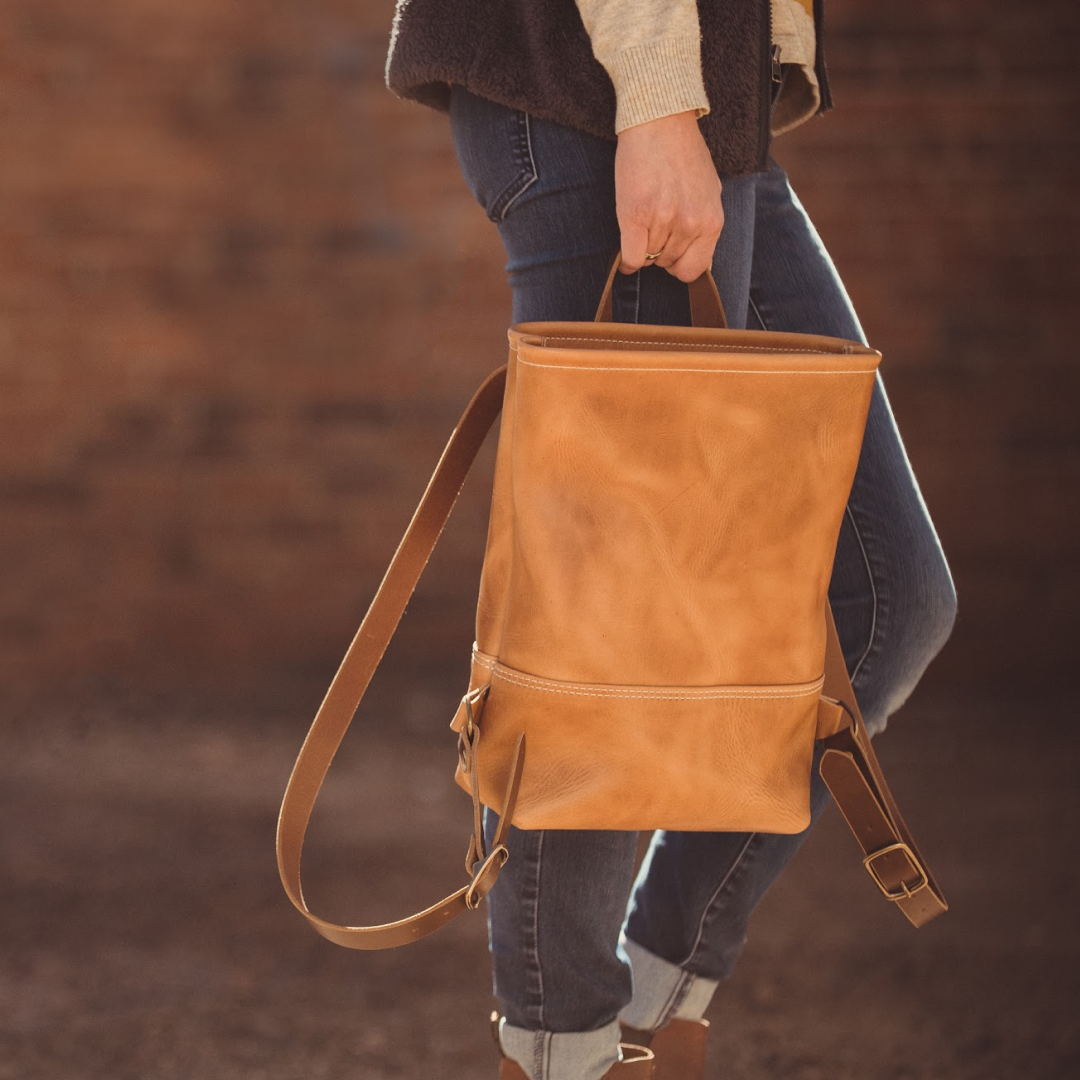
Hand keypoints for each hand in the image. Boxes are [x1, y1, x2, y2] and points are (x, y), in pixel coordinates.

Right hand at [614, 109, 723, 281]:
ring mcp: (663, 219)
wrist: (660, 120)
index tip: (670, 253)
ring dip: (642, 246)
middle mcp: (690, 223)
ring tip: (643, 218)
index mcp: (711, 221)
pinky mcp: (636, 214)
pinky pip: (631, 257)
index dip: (679, 264)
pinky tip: (626, 246)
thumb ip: (704, 223)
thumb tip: (695, 254)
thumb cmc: (682, 152)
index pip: (694, 269)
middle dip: (658, 251)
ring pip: (647, 258)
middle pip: (667, 263)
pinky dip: (626, 260)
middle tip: (654, 225)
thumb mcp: (708, 191)